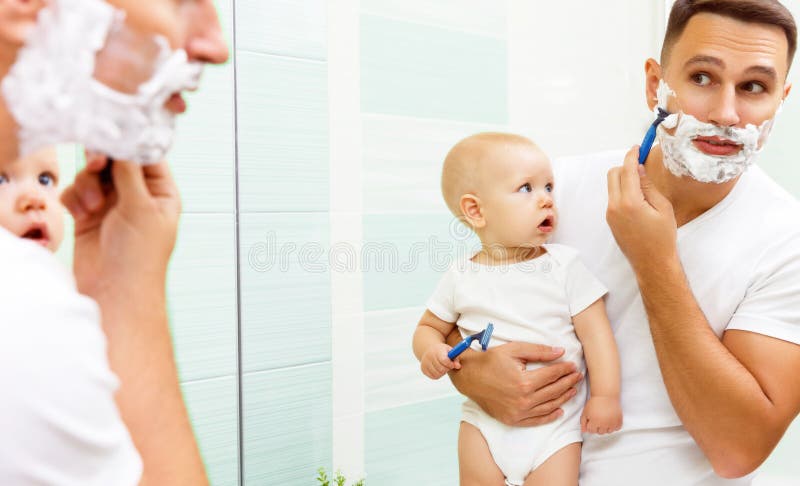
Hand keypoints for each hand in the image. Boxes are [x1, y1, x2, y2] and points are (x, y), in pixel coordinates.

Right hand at [60, 154, 180, 298]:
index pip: (146, 157)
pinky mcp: (89, 216)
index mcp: (162, 193)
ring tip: (92, 207)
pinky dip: (75, 199)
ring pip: (93, 175)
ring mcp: (112, 205)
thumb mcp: (141, 209)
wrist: (115, 292)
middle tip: (96, 165)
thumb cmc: (140, 257)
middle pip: (116, 162)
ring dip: (88, 185)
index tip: (112, 141)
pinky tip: (80, 214)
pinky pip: (76, 192)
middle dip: (103, 164)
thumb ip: (130, 174)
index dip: (128, 147)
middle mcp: (138, 196)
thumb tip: (124, 145)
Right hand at [421, 343, 459, 378]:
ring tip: (443, 367)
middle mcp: (429, 356)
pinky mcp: (423, 369)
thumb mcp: (450, 351)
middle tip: (448, 366)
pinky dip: (438, 375)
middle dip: (447, 368)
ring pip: (437, 374)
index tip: (452, 365)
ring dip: (443, 372)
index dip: (450, 364)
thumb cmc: (443, 351)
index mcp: (437, 350)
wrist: (430, 350)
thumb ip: (455, 359)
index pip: (444, 360)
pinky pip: (434, 377)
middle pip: (441, 368)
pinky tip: (438, 369)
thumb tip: (458, 366)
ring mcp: (425, 363)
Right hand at [448, 340, 582, 426]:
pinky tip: (559, 411)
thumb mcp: (514, 350)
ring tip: (572, 390)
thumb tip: (561, 352)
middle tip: (578, 376)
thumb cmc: (490, 360)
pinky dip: (550, 416)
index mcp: (524, 381)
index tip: (573, 365)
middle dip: (568, 382)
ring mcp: (518, 412)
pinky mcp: (513, 420)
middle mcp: (523, 399)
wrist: (469, 376)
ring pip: (548, 406)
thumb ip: (539, 351)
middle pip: (554, 391)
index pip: (552, 375)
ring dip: (563, 398)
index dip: (565, 369)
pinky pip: (537, 420)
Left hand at [580, 396, 622, 433]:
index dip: (590, 425)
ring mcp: (612, 423)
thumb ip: (583, 422)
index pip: (591, 431)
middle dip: (598, 427)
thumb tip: (583, 431)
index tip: (592, 419)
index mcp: (594, 422)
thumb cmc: (594, 403)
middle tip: (599, 419)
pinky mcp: (619, 421)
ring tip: (605, 419)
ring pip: (608, 432)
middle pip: (600, 432)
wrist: (606, 395)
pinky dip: (614, 426)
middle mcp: (604, 424)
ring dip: (606, 427)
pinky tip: (611, 419)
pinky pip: (617, 429)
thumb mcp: (585, 412)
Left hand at [606, 146, 677, 272]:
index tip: (637, 148)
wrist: (652, 263)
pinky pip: (613, 197)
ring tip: (642, 184)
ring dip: (624, 179)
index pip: (627, 170)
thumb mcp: (662, 207)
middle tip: (641, 165)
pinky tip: (638, 197)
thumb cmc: (662, 237)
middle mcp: (614, 206)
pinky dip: (622, 191)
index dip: (632, 155)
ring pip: (612, 186)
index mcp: (629, 202)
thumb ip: (648, 186)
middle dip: (625, 166)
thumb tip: (638, 169)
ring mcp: (610, 214)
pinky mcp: (610, 220)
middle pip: (613, 174)